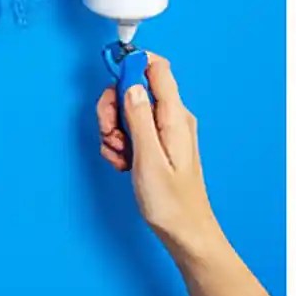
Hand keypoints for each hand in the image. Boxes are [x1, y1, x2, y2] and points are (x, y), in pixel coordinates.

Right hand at [96, 54, 221, 258]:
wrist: (185, 231)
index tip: (111, 76)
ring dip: (115, 130)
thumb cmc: (171, 203)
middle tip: (110, 134)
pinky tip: (123, 163)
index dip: (132, 65)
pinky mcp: (159, 143)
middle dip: (114, 107)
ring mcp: (166, 130)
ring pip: (130, 111)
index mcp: (175, 117)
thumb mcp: (148, 159)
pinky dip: (121, 144)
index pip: (157, 69)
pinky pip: (133, 130)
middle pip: (136, 89)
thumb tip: (131, 84)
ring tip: (119, 155)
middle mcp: (174, 118)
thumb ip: (139, 118)